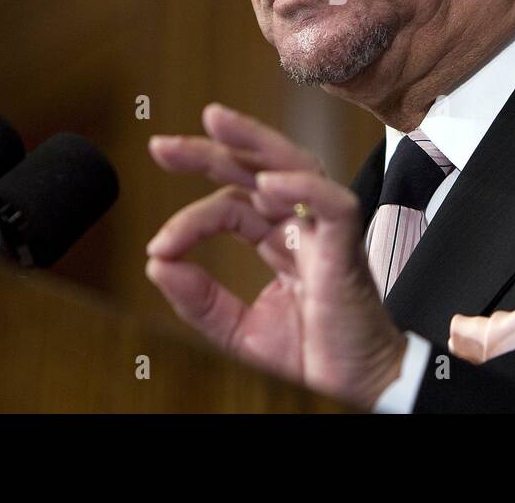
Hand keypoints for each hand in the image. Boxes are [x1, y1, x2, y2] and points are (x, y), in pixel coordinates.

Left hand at [145, 102, 406, 408]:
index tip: (158, 247)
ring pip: (296, 166)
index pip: (231, 205)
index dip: (190, 219)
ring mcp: (326, 233)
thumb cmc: (315, 358)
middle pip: (258, 169)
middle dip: (211, 150)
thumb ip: (200, 299)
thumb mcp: (239, 330)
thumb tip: (157, 264)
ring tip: (214, 123)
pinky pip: (333, 203)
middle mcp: (302, 228)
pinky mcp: (348, 248)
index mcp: (279, 242)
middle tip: (162, 145)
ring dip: (254, 141)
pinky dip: (303, 187)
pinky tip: (269, 182)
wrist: (357, 390)